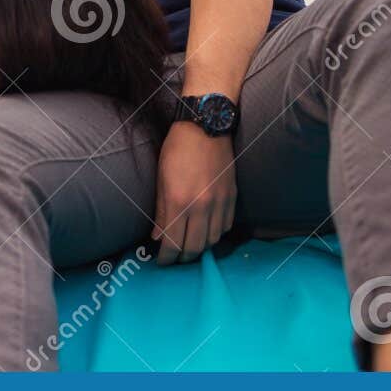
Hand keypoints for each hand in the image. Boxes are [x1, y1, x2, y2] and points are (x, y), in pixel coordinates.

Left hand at [152, 123, 236, 264]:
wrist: (205, 129)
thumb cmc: (176, 150)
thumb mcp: (161, 179)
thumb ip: (160, 211)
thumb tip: (158, 237)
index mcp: (179, 202)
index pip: (173, 242)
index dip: (166, 257)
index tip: (161, 261)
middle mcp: (202, 207)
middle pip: (195, 247)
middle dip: (183, 258)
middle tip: (174, 259)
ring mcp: (220, 203)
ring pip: (213, 240)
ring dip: (200, 248)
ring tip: (189, 247)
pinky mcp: (232, 198)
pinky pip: (225, 226)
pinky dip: (215, 234)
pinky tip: (206, 232)